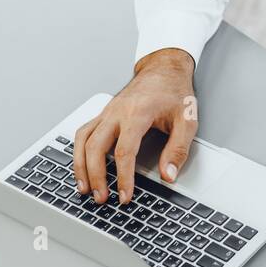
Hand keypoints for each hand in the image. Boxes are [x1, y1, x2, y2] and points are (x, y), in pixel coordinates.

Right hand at [72, 47, 197, 204]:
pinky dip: (78, 151)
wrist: (164, 68)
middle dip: (96, 175)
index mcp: (138, 112)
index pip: (125, 150)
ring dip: (80, 166)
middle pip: (96, 146)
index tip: (125, 195)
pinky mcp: (104, 113)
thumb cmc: (175, 92)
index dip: (123, 177)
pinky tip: (81, 166)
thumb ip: (178, 149)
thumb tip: (168, 175)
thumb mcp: (187, 120)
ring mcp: (107, 111)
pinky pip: (83, 133)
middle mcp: (118, 112)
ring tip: (85, 188)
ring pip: (83, 139)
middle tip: (101, 197)